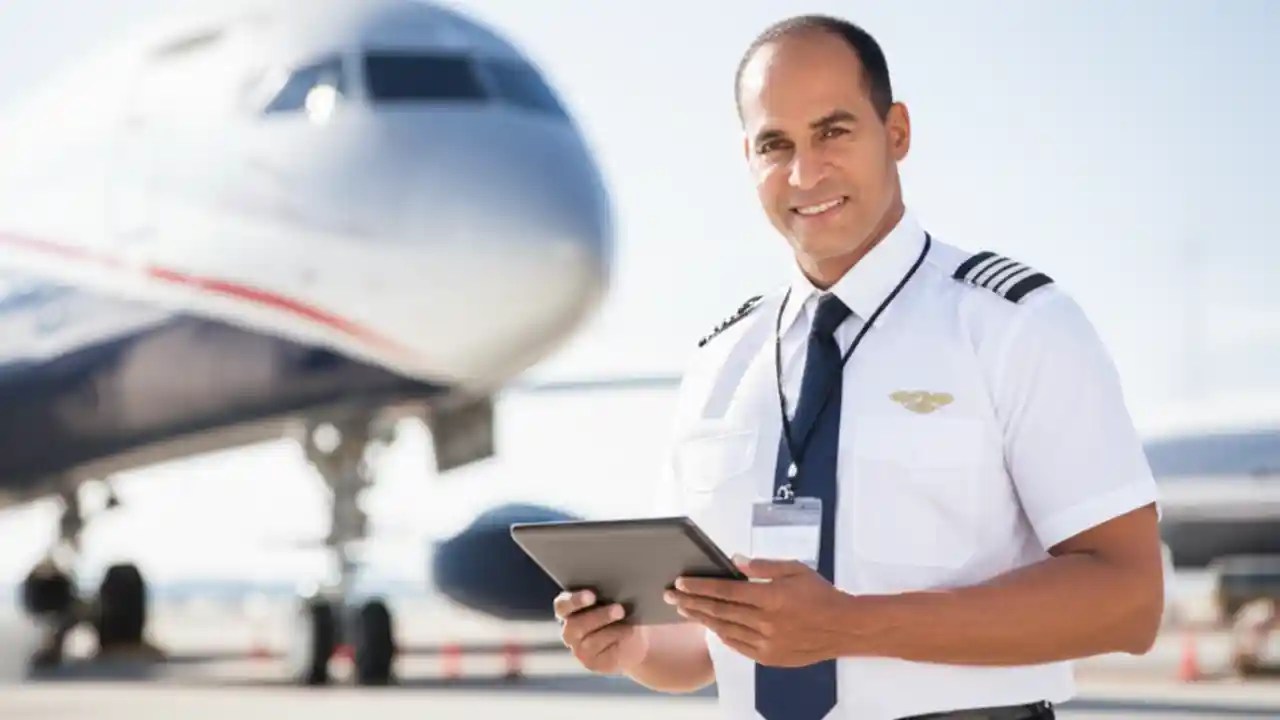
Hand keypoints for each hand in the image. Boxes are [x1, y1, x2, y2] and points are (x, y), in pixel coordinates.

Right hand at [554, 589, 649, 674]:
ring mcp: (579, 650)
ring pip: (590, 643)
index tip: (591, 595)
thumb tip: (624, 590)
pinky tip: (629, 637)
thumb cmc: (623, 609)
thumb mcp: (617, 597)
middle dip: (598, 616)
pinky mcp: (593, 664)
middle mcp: (570, 630)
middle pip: (575, 625)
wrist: (635, 638)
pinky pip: (603, 656)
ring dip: (611, 632)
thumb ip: (612, 592)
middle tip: (619, 609)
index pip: (563, 605)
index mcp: (568, 609)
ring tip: (629, 625)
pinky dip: (618, 646)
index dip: (574, 600)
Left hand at [666, 556, 851, 666]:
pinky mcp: (769, 658)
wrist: (844, 628)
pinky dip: (722, 636)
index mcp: (770, 597)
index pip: (726, 590)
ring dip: (702, 619)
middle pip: (719, 611)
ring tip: (684, 610)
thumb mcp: (795, 569)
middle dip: (692, 602)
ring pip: (725, 630)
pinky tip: (711, 627)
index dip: (700, 586)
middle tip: (671, 595)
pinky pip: (738, 646)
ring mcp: (766, 643)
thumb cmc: (821, 595)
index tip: (681, 583)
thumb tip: (735, 561)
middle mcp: (765, 622)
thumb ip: (763, 565)